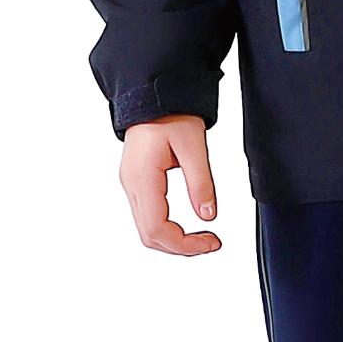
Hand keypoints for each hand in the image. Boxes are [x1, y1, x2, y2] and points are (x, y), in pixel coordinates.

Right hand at [120, 116, 221, 255]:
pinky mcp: (136, 182)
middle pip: (149, 235)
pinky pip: (146, 216)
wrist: (153, 94)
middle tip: (210, 244)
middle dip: (180, 247)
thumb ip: (201, 182)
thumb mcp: (194, 145)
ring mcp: (131, 184)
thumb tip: (208, 215)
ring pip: (146, 229)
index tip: (210, 242)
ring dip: (173, 240)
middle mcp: (132, 184)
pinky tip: (185, 227)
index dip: (184, 244)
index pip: (157, 228)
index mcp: (143, 177)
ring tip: (201, 238)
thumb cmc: (170, 112)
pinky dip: (166, 228)